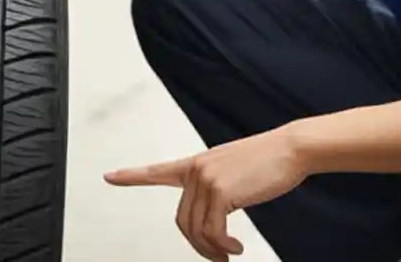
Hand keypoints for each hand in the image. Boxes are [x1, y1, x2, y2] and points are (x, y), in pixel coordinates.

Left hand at [104, 128, 310, 260]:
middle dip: (199, 246)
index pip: (157, 171)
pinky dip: (223, 247)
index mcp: (197, 163)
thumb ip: (217, 190)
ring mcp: (206, 179)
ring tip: (229, 255)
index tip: (109, 176)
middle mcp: (196, 170)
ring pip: (196, 230)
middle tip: (219, 257)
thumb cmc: (269, 161)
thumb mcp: (235, 173)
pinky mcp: (220, 191)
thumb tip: (212, 223)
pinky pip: (213, 232)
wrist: (291, 148)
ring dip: (212, 251)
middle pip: (183, 221)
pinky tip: (236, 248)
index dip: (130, 176)